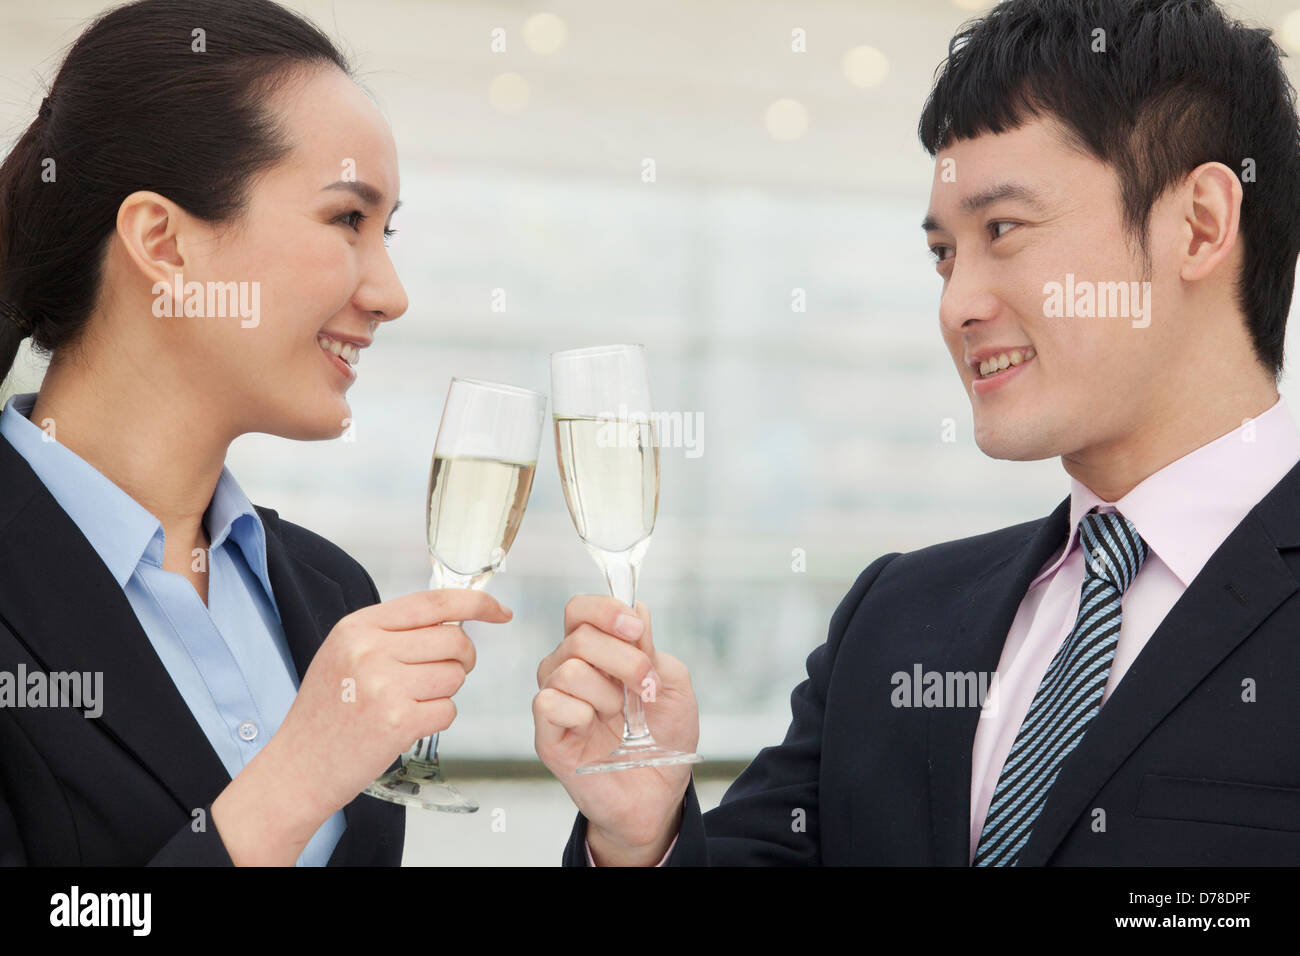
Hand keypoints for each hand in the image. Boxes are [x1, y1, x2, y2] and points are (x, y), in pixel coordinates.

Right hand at [213, 588, 511, 863]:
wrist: (298, 767)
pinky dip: (436, 719)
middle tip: (436, 677)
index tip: (499, 611)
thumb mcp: (346, 653)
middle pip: (454, 640)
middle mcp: (370, 650)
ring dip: (443, 693)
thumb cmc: (326, 712)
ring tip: (408, 703)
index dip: (476, 603)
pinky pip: (448, 711)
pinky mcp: (397, 721)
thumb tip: (454, 619)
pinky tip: (406, 725)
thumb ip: (393, 632)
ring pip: (455, 676)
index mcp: (358, 626)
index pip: (434, 602)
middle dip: (460, 659)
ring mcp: (384, 685)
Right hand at [533, 596, 697, 864]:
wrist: (660, 793)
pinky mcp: (547, 734)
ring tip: (621, 718)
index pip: (580, 610)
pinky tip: (595, 729)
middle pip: (579, 636)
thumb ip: (652, 649)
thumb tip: (638, 609)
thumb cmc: (664, 738)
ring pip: (568, 670)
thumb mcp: (673, 687)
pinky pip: (549, 703)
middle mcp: (569, 669)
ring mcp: (556, 701)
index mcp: (598, 651)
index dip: (605, 610)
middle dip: (623, 660)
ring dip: (607, 694)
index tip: (635, 630)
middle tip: (647, 688)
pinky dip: (581, 713)